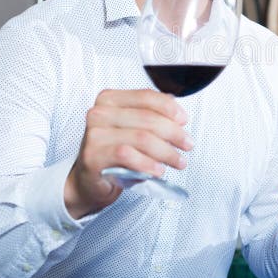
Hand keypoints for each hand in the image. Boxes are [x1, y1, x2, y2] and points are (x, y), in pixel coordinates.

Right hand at [64, 89, 191, 217]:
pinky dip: (148, 163)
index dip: (170, 108)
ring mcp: (94, 134)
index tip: (184, 120)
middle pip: (148, 118)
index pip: (146, 96)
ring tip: (178, 161)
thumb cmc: (113, 153)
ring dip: (166, 151)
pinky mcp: (93, 156)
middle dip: (174, 133)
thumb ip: (152, 116)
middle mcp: (99, 113)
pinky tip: (158, 169)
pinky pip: (127, 155)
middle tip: (187, 145)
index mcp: (110, 99)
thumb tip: (177, 115)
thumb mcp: (133, 129)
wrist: (89, 181)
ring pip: (142, 138)